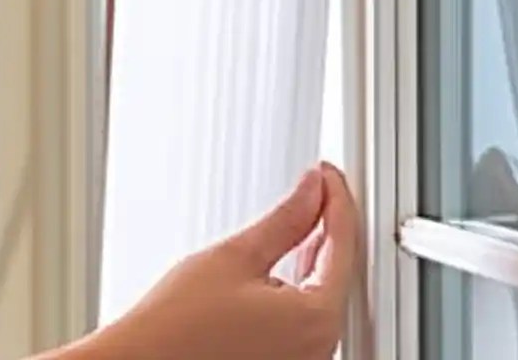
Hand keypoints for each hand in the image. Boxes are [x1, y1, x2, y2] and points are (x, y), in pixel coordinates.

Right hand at [62, 164, 358, 359]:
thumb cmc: (174, 331)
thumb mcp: (236, 257)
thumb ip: (285, 220)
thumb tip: (311, 190)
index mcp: (316, 319)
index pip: (343, 243)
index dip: (336, 199)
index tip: (326, 175)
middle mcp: (319, 349)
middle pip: (338, 272)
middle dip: (329, 226)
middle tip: (316, 188)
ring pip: (323, 296)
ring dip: (316, 256)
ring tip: (302, 219)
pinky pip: (305, 320)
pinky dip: (301, 287)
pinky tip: (284, 266)